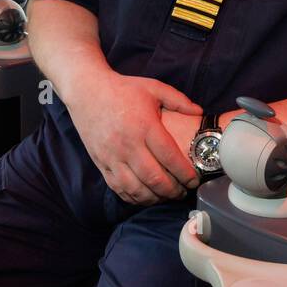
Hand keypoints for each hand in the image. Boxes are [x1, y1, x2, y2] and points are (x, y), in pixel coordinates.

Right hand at [62, 70, 201, 204]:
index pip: (170, 157)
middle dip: (173, 191)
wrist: (86, 90)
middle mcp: (128, 145)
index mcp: (145, 126)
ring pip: (136, 188)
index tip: (195, 181)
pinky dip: (134, 197)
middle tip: (183, 192)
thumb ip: (179, 100)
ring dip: (155, 198)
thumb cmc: (123, 89)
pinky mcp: (101, 163)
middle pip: (155, 178)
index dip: (185, 173)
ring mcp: (112, 156)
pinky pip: (118, 188)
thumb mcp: (153, 88)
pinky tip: (146, 196)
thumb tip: (200, 112)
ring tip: (167, 196)